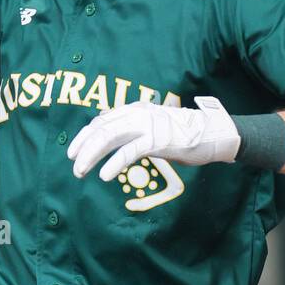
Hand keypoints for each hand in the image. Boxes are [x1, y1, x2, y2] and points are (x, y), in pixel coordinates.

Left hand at [67, 96, 240, 180]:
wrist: (211, 133)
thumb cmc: (180, 134)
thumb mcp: (151, 128)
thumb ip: (131, 132)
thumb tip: (109, 143)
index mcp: (133, 109)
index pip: (100, 121)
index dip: (83, 137)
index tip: (73, 152)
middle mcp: (137, 113)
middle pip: (100, 129)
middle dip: (83, 148)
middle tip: (74, 165)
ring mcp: (146, 125)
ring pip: (108, 138)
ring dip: (91, 156)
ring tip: (80, 171)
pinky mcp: (157, 140)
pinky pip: (128, 152)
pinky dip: (113, 164)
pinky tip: (104, 175)